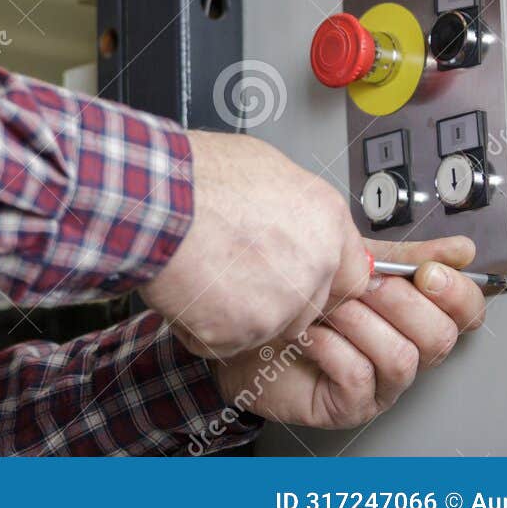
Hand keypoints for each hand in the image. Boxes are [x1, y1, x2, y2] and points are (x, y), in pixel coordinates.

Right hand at [143, 130, 372, 357]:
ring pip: (268, 326)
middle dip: (276, 297)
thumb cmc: (196, 177)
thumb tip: (293, 214)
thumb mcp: (263, 166)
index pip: (352, 273)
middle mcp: (314, 265)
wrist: (155, 203)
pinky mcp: (242, 333)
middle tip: (236, 271)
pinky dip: (204, 326)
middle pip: (309, 305)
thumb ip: (293, 204)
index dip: (319, 276)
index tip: (298, 275)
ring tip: (206, 274)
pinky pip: (226, 341)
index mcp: (326, 220)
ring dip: (241, 313)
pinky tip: (187, 290)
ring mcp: (281, 305)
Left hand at [210, 235, 487, 428]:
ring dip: (359, 321)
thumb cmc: (293, 295)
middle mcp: (404, 352)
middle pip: (441, 337)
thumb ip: (403, 256)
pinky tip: (306, 332)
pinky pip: (359, 375)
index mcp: (412, 317)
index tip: (428, 272)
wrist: (240, 322)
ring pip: (403, 357)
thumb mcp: (349, 261)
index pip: (465, 313)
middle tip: (361, 282)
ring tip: (323, 303)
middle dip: (400, 302)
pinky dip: (330, 346)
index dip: (457, 293)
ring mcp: (380, 384)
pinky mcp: (349, 406)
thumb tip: (461, 249)